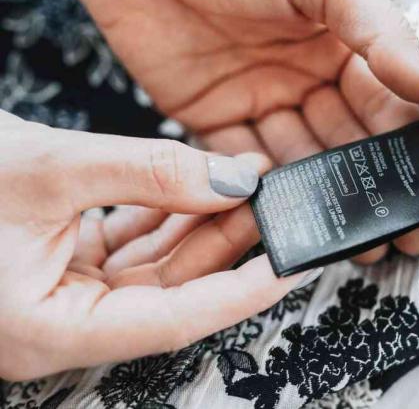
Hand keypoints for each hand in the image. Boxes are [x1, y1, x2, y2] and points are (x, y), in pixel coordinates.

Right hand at [0, 111, 309, 379]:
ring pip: (155, 261)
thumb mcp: (48, 171)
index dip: (239, 293)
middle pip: (171, 288)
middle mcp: (59, 319)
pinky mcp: (63, 258)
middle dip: (228, 240)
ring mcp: (62, 288)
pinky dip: (166, 210)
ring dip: (201, 219)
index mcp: (47, 330)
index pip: (173, 322)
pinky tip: (199, 183)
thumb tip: (226, 182)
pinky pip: (131, 239)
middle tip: (274, 205)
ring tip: (246, 182)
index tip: (289, 266)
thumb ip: (146, 175)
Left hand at [53, 0, 418, 262]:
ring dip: (327, 202)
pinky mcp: (210, 121)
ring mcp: (259, 102)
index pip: (385, 104)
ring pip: (300, 163)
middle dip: (376, 190)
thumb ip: (377, 30)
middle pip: (347, 144)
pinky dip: (262, 194)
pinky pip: (241, 166)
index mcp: (340, 44)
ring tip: (358, 244)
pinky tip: (288, 219)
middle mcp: (305, 78)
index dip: (410, 149)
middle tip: (406, 236)